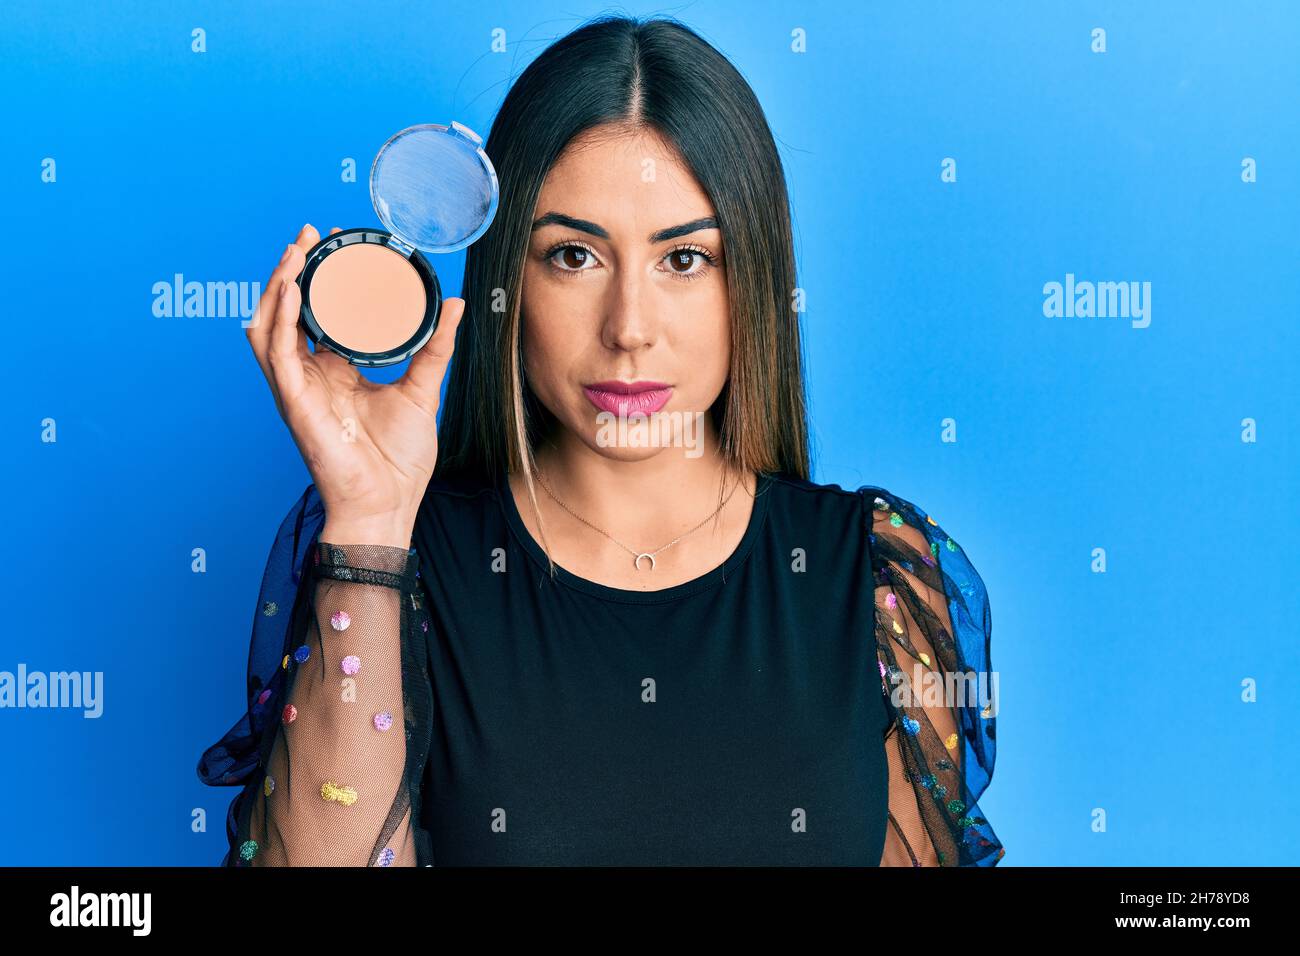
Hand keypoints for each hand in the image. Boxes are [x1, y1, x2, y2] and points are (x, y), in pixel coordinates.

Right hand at [246, 224, 463, 542]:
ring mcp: (298, 388)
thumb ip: (435, 347)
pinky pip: (277, 354)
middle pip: (288, 312)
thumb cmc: (399, 461)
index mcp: (335, 371)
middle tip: (310, 234)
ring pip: (271, 325)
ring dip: (278, 285)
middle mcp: (311, 376)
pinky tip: (292, 290)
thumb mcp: (423, 391)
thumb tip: (454, 305)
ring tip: (296, 252)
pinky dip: (281, 319)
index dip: (320, 278)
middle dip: (294, 270)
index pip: (318, 314)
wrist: (389, 503)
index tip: (334, 243)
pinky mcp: (294, 402)